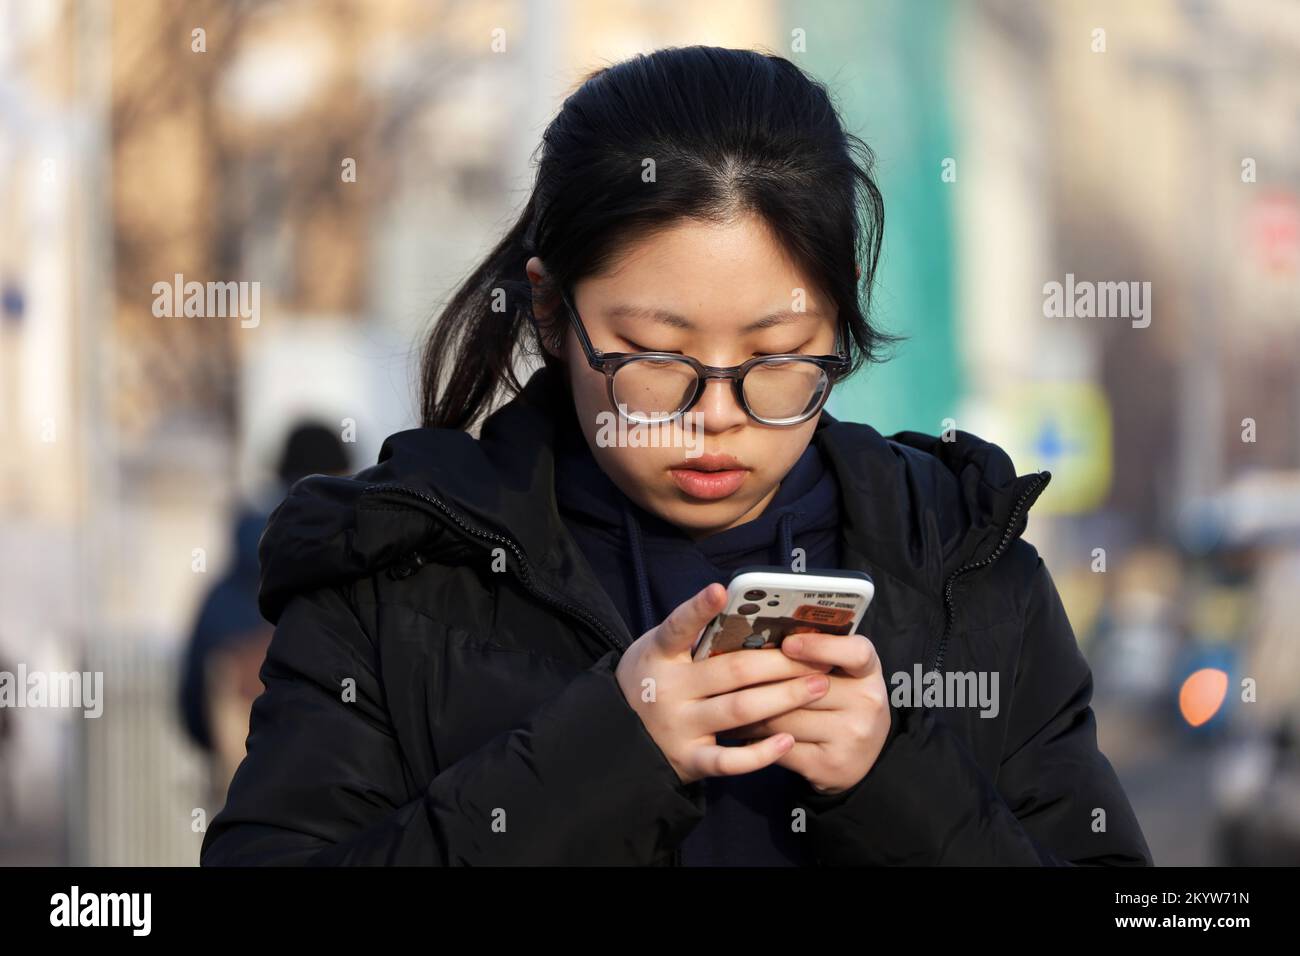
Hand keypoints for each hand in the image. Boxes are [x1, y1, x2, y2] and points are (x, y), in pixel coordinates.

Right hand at [614, 584, 833, 786]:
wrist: (616, 737)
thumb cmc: (649, 681)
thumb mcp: (656, 652)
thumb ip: (690, 636)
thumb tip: (743, 613)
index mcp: (658, 656)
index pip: (678, 627)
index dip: (698, 608)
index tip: (721, 590)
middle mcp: (668, 690)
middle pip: (732, 671)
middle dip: (780, 662)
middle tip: (818, 656)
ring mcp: (680, 726)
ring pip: (739, 709)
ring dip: (784, 697)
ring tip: (818, 687)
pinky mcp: (689, 760)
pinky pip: (729, 760)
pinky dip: (760, 753)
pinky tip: (788, 740)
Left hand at [724, 631, 890, 795]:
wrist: (864, 759)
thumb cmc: (842, 704)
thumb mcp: (843, 675)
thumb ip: (816, 656)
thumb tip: (760, 639)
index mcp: (868, 672)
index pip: (856, 652)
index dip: (820, 646)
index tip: (788, 644)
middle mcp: (866, 704)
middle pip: (802, 687)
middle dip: (761, 680)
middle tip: (727, 671)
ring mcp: (849, 738)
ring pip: (783, 718)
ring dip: (749, 711)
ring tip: (725, 701)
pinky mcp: (828, 766)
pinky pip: (779, 747)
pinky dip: (755, 738)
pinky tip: (739, 730)